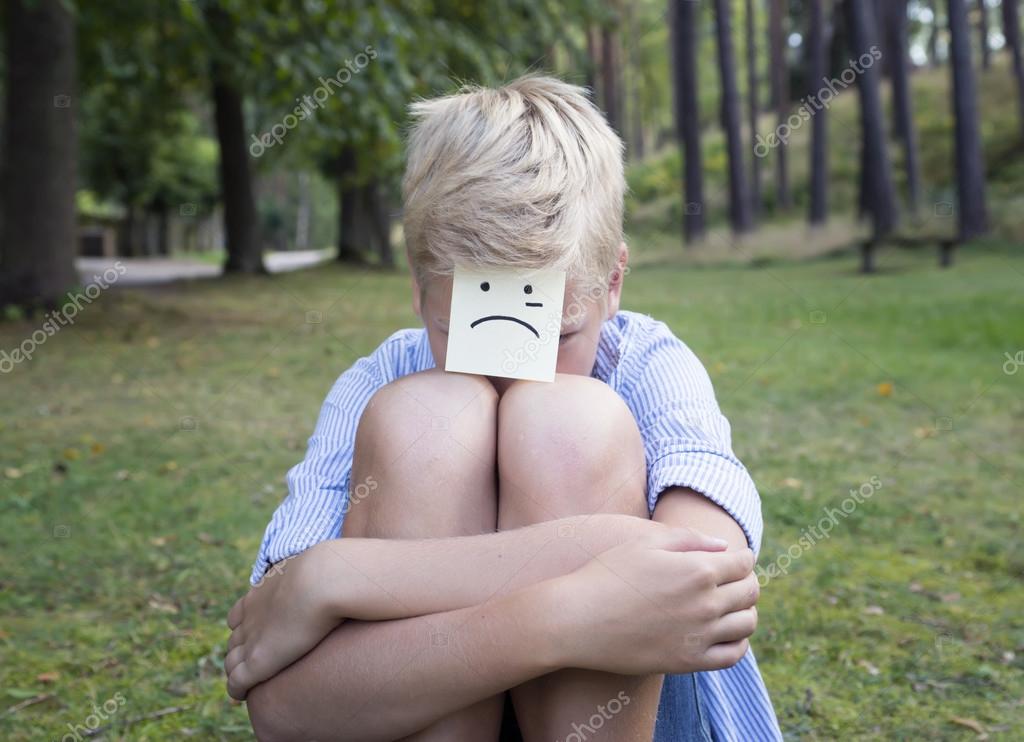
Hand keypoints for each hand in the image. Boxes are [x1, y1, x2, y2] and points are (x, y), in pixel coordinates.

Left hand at [225, 542, 342, 699]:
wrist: (324, 581)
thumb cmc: (329, 574)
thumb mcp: (316, 568)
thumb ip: (314, 574)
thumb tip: (334, 572)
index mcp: (258, 596)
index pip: (238, 617)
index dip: (245, 629)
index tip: (259, 637)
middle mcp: (249, 618)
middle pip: (234, 640)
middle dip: (241, 651)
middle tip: (256, 663)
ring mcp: (251, 639)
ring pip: (231, 662)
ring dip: (238, 671)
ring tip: (250, 683)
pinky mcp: (258, 661)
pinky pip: (236, 681)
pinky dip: (237, 689)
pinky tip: (243, 695)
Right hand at [550, 527, 758, 674]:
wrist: (578, 619)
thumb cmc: (607, 574)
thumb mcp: (645, 542)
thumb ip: (689, 539)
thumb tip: (724, 546)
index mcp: (698, 570)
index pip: (743, 563)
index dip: (743, 557)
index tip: (737, 558)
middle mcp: (705, 603)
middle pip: (750, 592)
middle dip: (747, 581)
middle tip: (735, 579)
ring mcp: (699, 635)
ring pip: (747, 623)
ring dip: (746, 610)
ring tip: (732, 605)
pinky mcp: (688, 662)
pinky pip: (732, 655)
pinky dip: (739, 642)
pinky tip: (725, 632)